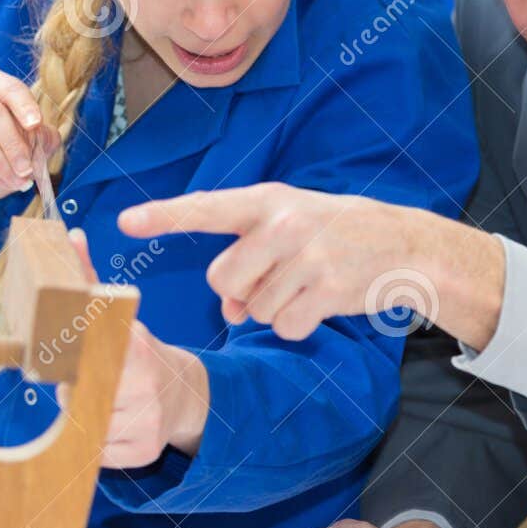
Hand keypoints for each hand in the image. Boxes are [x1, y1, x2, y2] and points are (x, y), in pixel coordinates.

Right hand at [0, 69, 60, 249]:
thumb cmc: (0, 161)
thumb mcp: (29, 150)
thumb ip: (42, 139)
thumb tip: (48, 136)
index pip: (8, 86)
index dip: (24, 104)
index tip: (36, 125)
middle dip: (15, 144)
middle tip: (28, 169)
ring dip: (2, 161)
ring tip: (18, 180)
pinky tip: (0, 181)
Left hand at [57, 230, 209, 467]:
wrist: (188, 395)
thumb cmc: (143, 356)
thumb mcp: (126, 319)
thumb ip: (93, 285)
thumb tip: (71, 236)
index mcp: (140, 350)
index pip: (86, 356)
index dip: (67, 360)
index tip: (62, 360)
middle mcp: (147, 387)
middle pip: (76, 394)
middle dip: (75, 388)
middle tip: (87, 381)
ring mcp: (147, 423)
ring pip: (83, 423)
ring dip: (83, 413)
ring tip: (108, 402)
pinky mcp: (143, 452)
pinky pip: (96, 451)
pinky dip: (97, 440)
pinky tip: (116, 425)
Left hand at [117, 184, 503, 348]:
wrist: (402, 243)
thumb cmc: (335, 232)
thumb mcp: (291, 226)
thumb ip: (250, 257)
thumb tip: (228, 310)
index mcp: (268, 201)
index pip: (206, 208)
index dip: (163, 216)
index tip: (124, 220)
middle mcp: (284, 225)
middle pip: (221, 279)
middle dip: (238, 291)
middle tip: (274, 279)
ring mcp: (307, 258)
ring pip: (252, 309)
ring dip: (272, 309)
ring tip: (305, 285)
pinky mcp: (327, 290)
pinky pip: (283, 326)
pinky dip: (296, 325)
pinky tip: (319, 304)